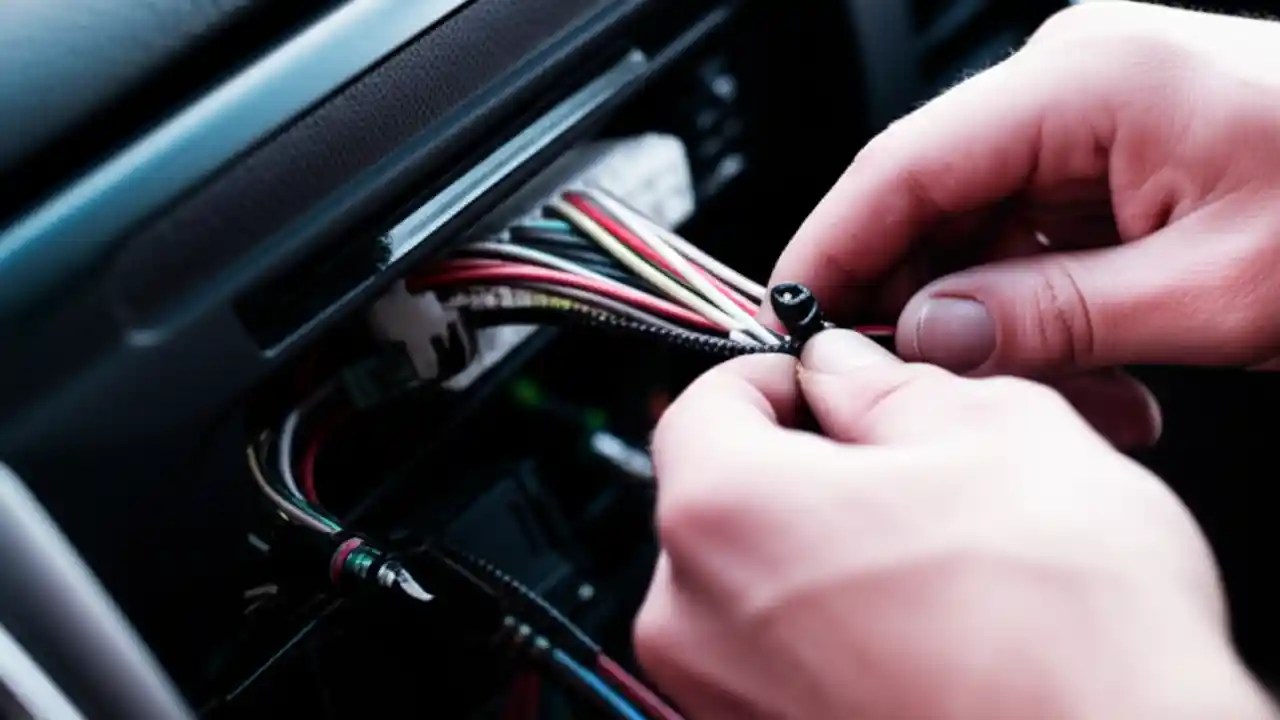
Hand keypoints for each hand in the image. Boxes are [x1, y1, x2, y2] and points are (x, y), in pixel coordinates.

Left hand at [635, 330, 1272, 718]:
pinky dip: (835, 634)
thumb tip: (846, 373)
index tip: (836, 387)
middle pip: (726, 500)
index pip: (705, 404)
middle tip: (909, 472)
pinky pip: (780, 662)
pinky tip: (928, 633)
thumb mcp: (1001, 435)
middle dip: (808, 471)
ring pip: (758, 585)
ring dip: (828, 556)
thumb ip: (892, 388)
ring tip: (937, 563)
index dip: (781, 379)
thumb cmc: (1071, 638)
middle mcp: (695, 622)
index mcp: (726, 513)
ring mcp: (723, 701)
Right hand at [768, 3, 1279, 446]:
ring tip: (1054, 397)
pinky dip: (1046, 309)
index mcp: (1084, 77)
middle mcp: (1076, 81)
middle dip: (922, 305)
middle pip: (936, 203)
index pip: (904, 165)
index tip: (790, 320)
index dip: (832, 248)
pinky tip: (1087, 368)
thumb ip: (1048, 314)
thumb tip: (928, 336)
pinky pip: (1041, 237)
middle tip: (921, 393)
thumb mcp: (1213, 288)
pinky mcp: (1120, 154)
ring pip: (985, 231)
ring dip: (996, 323)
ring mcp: (1097, 116)